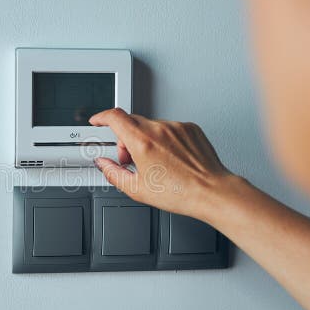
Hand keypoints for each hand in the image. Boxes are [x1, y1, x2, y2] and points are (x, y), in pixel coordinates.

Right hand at [89, 108, 234, 221]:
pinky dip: (165, 140)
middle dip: (125, 139)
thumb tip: (103, 164)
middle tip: (130, 159)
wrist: (211, 191)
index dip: (102, 117)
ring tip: (155, 162)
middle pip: (132, 123)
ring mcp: (177, 127)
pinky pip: (170, 128)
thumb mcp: (137, 189)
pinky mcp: (190, 128)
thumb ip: (113, 173)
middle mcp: (159, 129)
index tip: (98, 121)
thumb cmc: (180, 192)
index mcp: (143, 142)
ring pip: (151, 126)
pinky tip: (171, 158)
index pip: (115, 117)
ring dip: (147, 140)